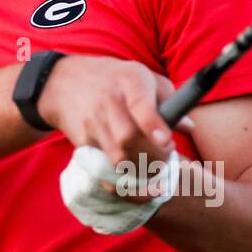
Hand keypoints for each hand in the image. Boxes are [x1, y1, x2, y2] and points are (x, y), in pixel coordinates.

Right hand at [36, 56, 191, 185]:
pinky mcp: (81, 139)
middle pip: (128, 137)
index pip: (141, 107)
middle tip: (165, 161)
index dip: (155, 127)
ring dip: (138, 170)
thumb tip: (188, 127)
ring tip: (150, 168)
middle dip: (152, 156)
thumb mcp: (142, 76)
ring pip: (116, 156)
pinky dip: (119, 176)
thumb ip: (169, 99)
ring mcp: (92, 121)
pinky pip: (103, 165)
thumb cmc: (114, 79)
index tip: (167, 143)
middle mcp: (109, 100)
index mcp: (130, 81)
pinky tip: (130, 173)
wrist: (63, 82)